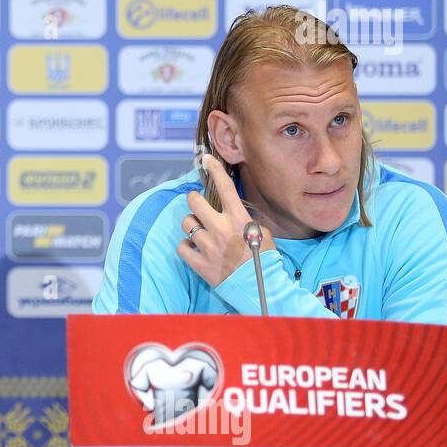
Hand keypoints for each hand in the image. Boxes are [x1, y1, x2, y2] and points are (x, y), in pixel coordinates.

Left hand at [176, 154, 276, 287]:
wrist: (260, 287)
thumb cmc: (264, 259)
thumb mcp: (263, 233)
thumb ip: (244, 221)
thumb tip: (233, 215)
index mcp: (238, 219)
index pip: (226, 188)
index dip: (215, 171)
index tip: (206, 160)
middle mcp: (221, 229)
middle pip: (194, 202)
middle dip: (193, 200)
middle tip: (197, 204)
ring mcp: (208, 246)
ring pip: (186, 223)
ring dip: (191, 225)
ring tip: (199, 231)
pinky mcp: (200, 263)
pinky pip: (181, 247)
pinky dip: (186, 247)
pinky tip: (194, 248)